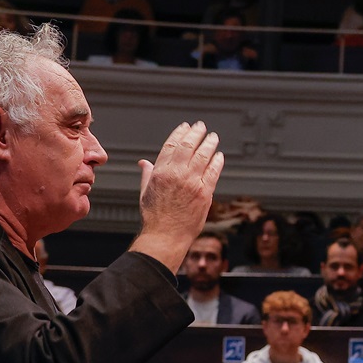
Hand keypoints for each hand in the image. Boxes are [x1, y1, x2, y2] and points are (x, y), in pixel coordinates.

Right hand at [129, 122, 224, 271]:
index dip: (180, 133)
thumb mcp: (145, 192)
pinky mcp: (205, 193)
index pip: (171, 145)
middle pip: (188, 146)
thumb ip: (148, 174)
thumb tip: (144, 162)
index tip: (185, 127)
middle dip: (196, 133)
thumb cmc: (155, 217)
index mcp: (160, 172)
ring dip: (209, 144)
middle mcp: (176, 174)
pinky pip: (213, 172)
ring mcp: (192, 183)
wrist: (165, 236)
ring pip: (203, 156)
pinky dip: (217, 162)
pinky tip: (219, 156)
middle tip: (201, 127)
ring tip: (213, 137)